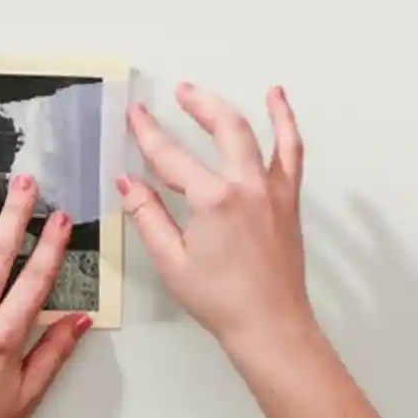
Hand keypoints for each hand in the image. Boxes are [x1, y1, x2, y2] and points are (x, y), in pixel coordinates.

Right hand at [119, 82, 315, 348]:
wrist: (271, 325)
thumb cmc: (218, 299)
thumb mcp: (171, 259)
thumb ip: (148, 215)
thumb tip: (127, 182)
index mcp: (213, 200)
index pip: (171, 157)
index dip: (148, 133)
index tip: (135, 113)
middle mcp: (246, 186)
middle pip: (222, 128)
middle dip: (197, 105)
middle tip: (177, 92)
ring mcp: (273, 190)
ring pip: (257, 133)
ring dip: (235, 107)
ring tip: (215, 92)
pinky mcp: (288, 200)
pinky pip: (290, 152)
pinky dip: (286, 124)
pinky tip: (279, 102)